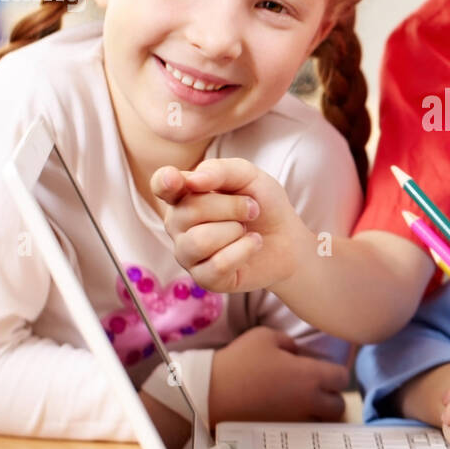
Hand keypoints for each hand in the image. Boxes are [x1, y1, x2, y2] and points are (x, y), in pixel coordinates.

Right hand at [151, 158, 310, 293]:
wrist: (287, 237)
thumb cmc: (262, 203)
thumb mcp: (248, 176)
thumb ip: (220, 170)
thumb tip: (193, 181)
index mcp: (183, 194)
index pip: (162, 184)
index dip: (164, 181)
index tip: (176, 179)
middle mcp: (178, 224)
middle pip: (190, 210)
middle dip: (232, 206)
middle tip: (251, 209)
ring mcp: (187, 253)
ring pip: (200, 240)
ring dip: (235, 230)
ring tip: (246, 229)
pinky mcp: (204, 278)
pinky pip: (218, 264)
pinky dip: (244, 250)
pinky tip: (252, 244)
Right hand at [208, 326, 347, 427]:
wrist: (210, 393)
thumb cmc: (238, 361)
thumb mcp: (265, 337)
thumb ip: (290, 344)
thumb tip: (299, 354)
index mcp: (309, 376)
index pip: (342, 378)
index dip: (336, 373)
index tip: (325, 371)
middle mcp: (308, 402)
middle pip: (339, 407)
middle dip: (333, 398)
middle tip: (319, 391)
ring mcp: (295, 422)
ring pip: (323, 425)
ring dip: (320, 416)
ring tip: (305, 406)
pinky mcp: (280, 435)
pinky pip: (303, 435)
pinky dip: (302, 427)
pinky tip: (290, 417)